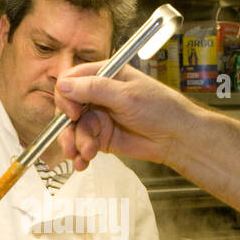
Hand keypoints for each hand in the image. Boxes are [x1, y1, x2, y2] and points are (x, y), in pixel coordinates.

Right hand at [54, 61, 201, 170]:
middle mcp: (98, 94)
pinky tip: (82, 163)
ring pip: (73, 129)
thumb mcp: (126, 96)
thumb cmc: (160, 109)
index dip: (65, 96)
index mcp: (105, 75)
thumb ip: (95, 89)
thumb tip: (63, 86)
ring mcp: (99, 117)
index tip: (72, 113)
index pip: (71, 79)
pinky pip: (82, 144)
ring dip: (75, 143)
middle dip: (66, 126)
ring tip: (84, 155)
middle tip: (72, 142)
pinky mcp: (101, 137)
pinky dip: (80, 154)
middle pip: (68, 107)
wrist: (176, 138)